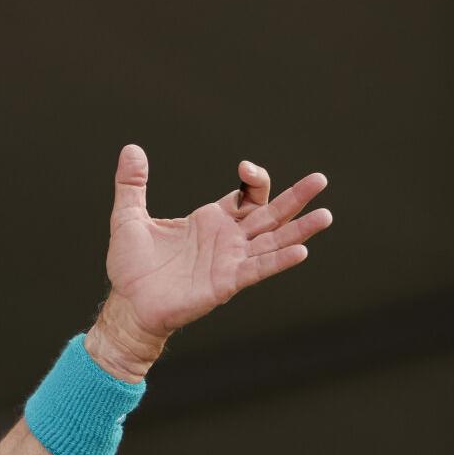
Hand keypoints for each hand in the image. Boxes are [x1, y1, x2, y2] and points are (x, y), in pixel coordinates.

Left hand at [87, 144, 330, 378]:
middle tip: (320, 179)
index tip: (245, 168)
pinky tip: (301, 251)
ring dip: (299, 229)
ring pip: (273, 241)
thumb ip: (131, 184)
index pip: (246, 195)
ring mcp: (230, 261)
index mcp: (210, 219)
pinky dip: (279, 260)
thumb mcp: (127, 217)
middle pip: (270, 214)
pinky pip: (258, 269)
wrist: (128, 304)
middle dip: (295, 197)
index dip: (254, 179)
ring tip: (326, 214)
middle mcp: (227, 238)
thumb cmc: (131, 266)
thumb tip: (131, 149)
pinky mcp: (227, 283)